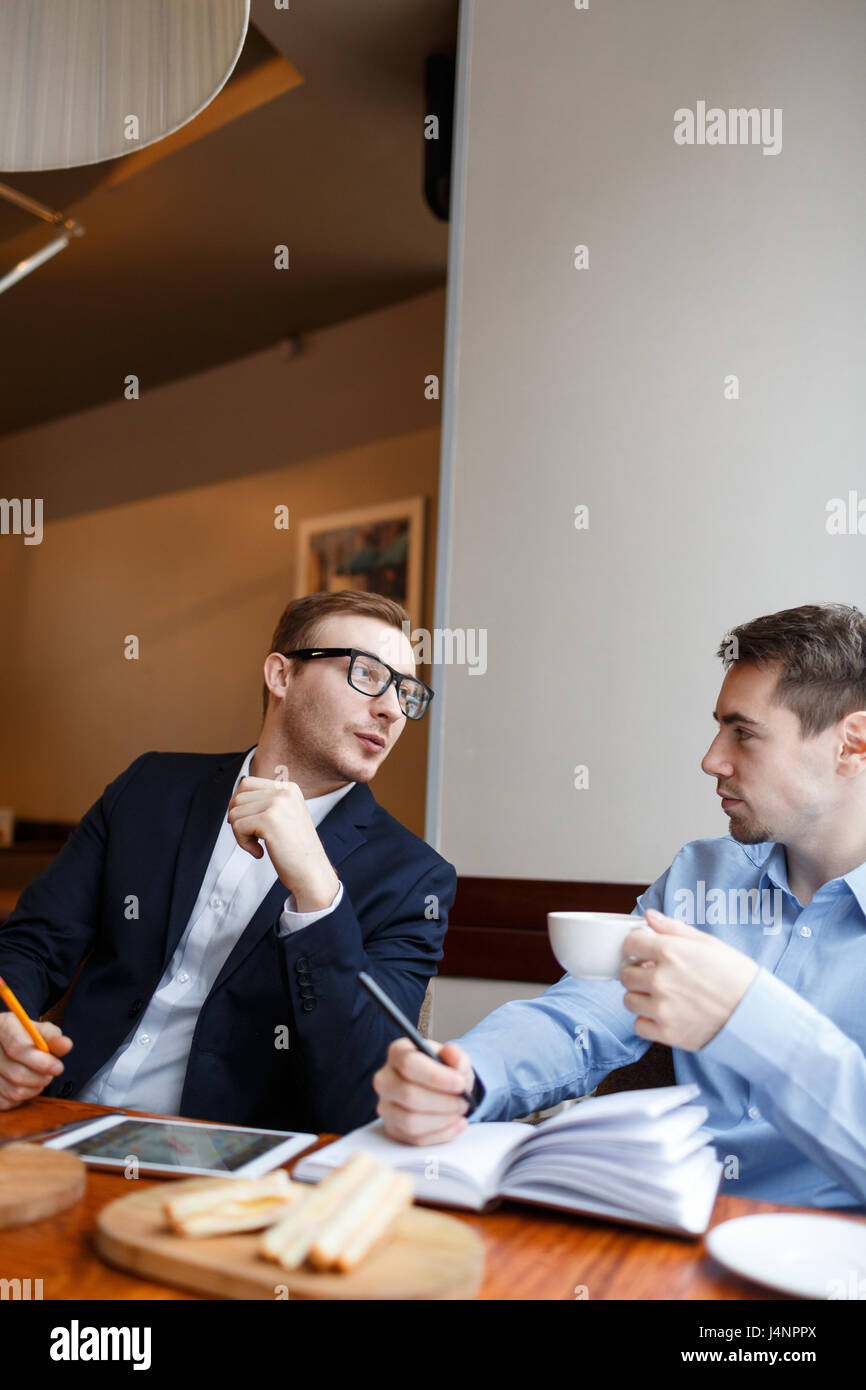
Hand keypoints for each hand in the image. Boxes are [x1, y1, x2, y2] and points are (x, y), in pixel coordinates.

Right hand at [0, 1014, 71, 1110]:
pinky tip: (26, 1085)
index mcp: (2, 1026)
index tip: (58, 1067)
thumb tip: (65, 1045)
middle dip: (41, 1077)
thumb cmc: (26, 1036)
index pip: (17, 1047)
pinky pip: (7, 1102)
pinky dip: (22, 1098)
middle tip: (51, 1073)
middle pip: (16, 1073)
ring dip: (34, 1088)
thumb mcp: (40, 1030)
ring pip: (13, 1091)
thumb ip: (53, 1037)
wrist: (7, 1044)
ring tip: (40, 1077)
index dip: (40, 1060)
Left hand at [227, 776, 338, 909]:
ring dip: (240, 833)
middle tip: (251, 837)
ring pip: (235, 812)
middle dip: (238, 820)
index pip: (247, 783)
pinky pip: (237, 826)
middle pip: (238, 797)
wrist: (312, 872)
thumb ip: (266, 803)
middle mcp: (284, 791)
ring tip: (258, 845)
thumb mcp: (286, 816)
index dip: (239, 804)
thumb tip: (234, 799)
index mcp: (289, 788)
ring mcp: (277, 804)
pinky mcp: (269, 820)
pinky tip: (259, 852)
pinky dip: (243, 843)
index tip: (247, 824)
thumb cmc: (295, 850)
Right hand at [373, 1037, 475, 1144]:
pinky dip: (441, 1134)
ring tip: (459, 1112)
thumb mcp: (454, 1059)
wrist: (441, 1090)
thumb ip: (456, 1056)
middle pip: (409, 1096)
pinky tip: (456, 1124)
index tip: (460, 1083)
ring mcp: (386, 1106)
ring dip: (442, 1120)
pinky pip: (415, 1139)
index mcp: (398, 1052)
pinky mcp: (393, 1129)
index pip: (409, 1064)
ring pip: (410, 1121)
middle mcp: (385, 1079)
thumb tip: (453, 1053)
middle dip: (443, 1102)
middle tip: (463, 1102)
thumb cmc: (444, 1071)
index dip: (436, 1077)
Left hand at [619, 908, 758, 1050]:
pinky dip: (648, 1021)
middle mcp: (661, 979)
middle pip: (626, 974)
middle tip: (657, 975)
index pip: (630, 943)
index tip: (645, 952)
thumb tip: (649, 917)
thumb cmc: (738, 977)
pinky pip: (639, 1025)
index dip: (637, 946)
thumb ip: (674, 928)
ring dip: (641, 997)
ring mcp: (662, 1008)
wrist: (757, 1014)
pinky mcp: (667, 1033)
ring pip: (629, 1000)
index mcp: (670, 952)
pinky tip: (666, 1015)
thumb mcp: (709, 944)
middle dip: (638, 973)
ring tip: (663, 996)